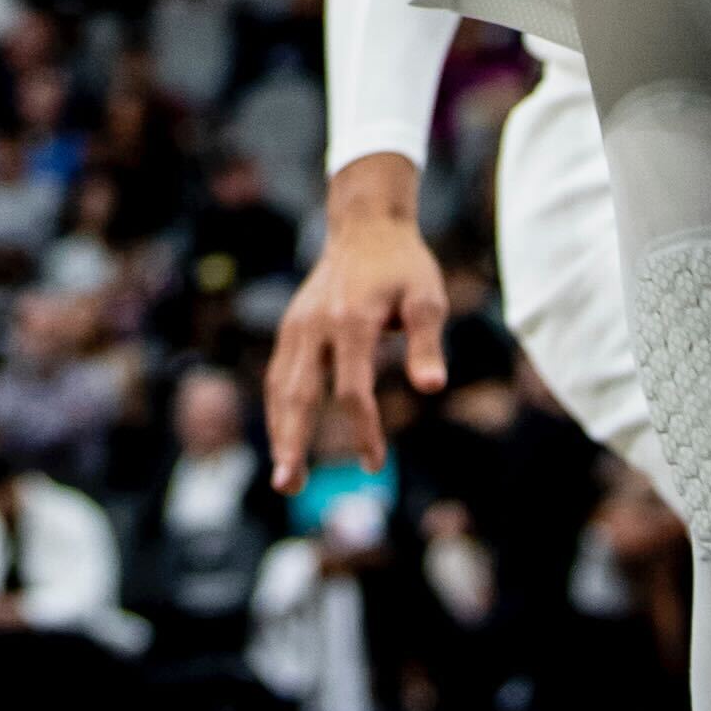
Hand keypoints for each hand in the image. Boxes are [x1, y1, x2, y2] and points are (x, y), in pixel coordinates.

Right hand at [266, 185, 451, 488]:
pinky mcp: (291, 326)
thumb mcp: (427, 297)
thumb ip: (426, 343)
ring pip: (280, 386)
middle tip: (288, 486)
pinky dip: (278, 409)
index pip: (351, 388)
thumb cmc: (404, 266)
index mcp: (352, 319)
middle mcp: (316, 324)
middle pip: (298, 392)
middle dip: (292, 441)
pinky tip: (284, 436)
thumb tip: (432, 387)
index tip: (374, 464)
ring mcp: (298, 324)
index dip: (362, 429)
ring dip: (280, 432)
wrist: (366, 225)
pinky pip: (279, 374)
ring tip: (286, 477)